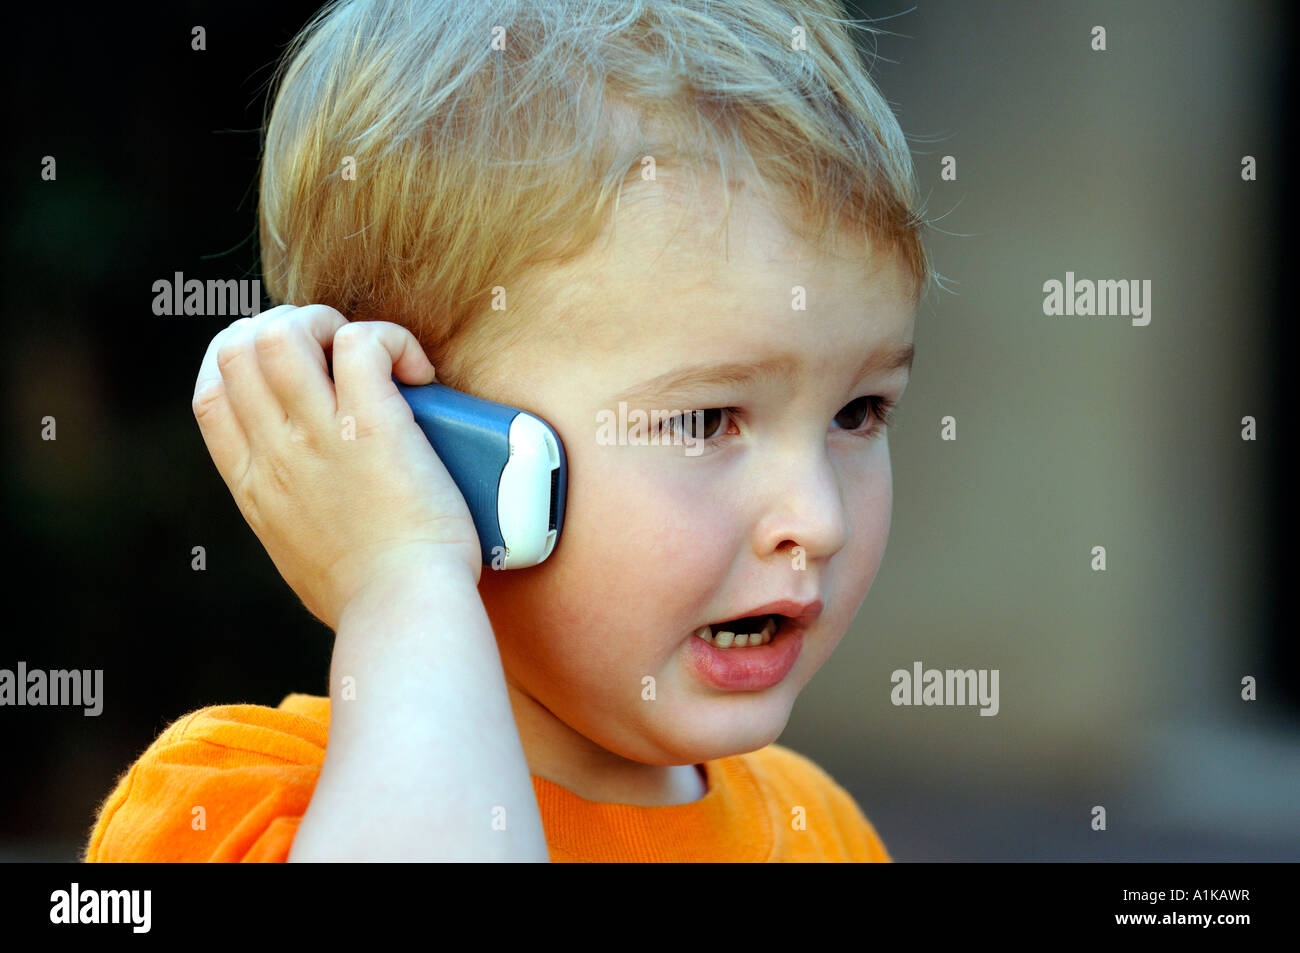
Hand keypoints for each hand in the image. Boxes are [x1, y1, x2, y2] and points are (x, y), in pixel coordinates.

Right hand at [192, 304, 481, 629]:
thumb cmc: (371, 599)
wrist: (402, 613)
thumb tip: (318, 510)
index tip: (295, 370)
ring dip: (330, 324)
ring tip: (375, 357)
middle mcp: (274, 452)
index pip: (211, 391)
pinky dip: (390, 340)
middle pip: (239, 346)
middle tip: (341, 357)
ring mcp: (317, 436)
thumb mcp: (301, 557)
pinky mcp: (371, 425)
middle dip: (286, 327)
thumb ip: (294, 520)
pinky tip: (419, 373)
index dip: (244, 359)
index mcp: (252, 485)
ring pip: (283, 331)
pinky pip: (360, 342)